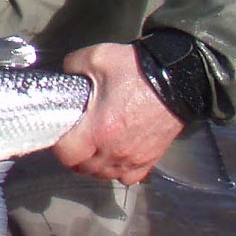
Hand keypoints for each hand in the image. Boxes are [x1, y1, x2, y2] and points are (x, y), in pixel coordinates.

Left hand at [52, 42, 184, 184]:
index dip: (58, 145)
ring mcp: (133, 158)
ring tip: (93, 148)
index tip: (61, 132)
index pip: (67, 154)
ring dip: (95, 165)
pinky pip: (128, 178)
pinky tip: (115, 156)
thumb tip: (66, 74)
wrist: (176, 79)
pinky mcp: (149, 159)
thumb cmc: (136, 70)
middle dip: (75, 156)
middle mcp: (114, 150)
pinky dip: (118, 171)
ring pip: (104, 175)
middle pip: (84, 169)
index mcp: (98, 130)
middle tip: (75, 138)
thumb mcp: (97, 57)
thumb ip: (73, 65)